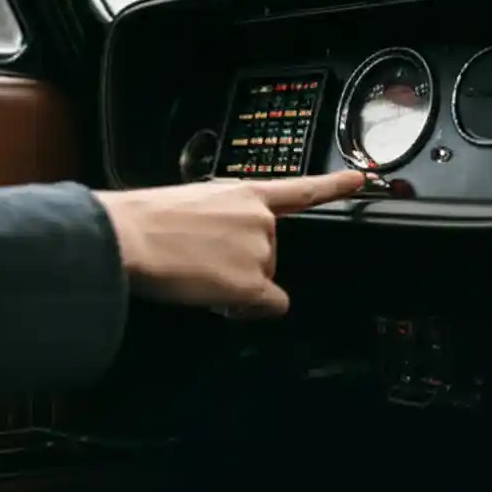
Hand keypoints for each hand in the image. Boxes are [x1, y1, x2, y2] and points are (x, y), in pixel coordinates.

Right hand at [94, 171, 364, 317]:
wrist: (129, 237)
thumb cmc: (144, 222)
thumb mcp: (189, 206)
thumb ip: (218, 221)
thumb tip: (214, 250)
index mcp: (243, 193)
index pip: (299, 189)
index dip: (334, 186)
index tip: (362, 180)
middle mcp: (261, 219)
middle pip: (268, 257)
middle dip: (241, 268)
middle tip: (200, 266)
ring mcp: (260, 250)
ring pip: (262, 283)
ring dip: (236, 287)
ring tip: (196, 276)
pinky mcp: (253, 282)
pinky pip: (268, 306)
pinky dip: (249, 311)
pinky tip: (221, 300)